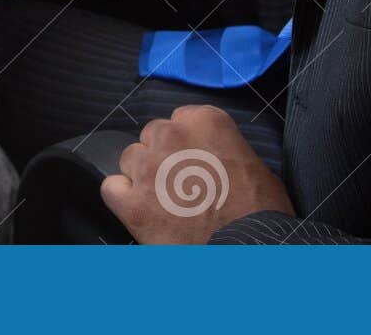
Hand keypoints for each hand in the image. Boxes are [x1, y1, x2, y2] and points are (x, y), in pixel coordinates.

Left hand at [101, 104, 294, 243]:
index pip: (181, 117)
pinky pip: (111, 188)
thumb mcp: (254, 165)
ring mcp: (148, 169)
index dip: (187, 142)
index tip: (195, 159)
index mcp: (204, 121)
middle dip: (163, 155)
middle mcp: (171, 136)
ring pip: (131, 158)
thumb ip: (223, 148)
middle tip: (180, 181)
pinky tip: (140, 210)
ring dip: (143, 175)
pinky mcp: (132, 203)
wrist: (248, 252)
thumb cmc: (259, 213)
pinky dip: (122, 198)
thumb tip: (213, 156)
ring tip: (163, 199)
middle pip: (153, 134)